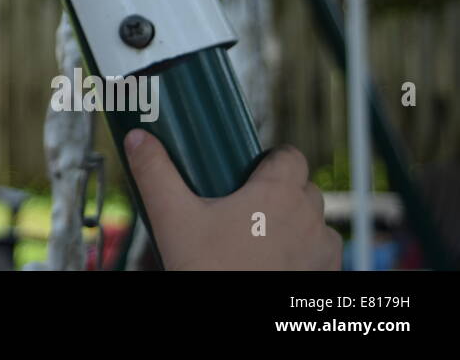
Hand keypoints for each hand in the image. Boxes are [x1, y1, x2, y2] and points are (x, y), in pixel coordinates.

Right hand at [124, 129, 342, 269]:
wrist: (229, 323)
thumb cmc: (208, 269)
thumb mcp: (172, 217)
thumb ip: (154, 171)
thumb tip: (137, 138)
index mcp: (278, 193)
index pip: (291, 155)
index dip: (271, 159)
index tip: (249, 171)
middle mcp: (309, 218)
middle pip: (303, 187)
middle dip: (280, 190)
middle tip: (245, 205)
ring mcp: (322, 250)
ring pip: (316, 222)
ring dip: (297, 222)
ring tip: (262, 236)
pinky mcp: (325, 276)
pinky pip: (324, 254)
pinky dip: (306, 252)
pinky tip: (276, 260)